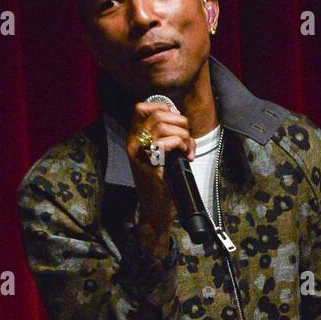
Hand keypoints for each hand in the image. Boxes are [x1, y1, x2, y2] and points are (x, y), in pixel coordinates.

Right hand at [127, 100, 195, 246]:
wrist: (156, 212)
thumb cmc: (161, 185)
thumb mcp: (159, 155)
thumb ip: (165, 136)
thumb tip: (180, 119)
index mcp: (134, 139)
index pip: (142, 108)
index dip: (163, 107)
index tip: (177, 121)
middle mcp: (133, 144)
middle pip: (157, 115)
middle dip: (179, 122)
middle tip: (186, 139)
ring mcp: (140, 156)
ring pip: (162, 126)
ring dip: (182, 135)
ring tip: (187, 149)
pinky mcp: (150, 167)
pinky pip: (166, 144)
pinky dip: (181, 144)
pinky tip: (186, 155)